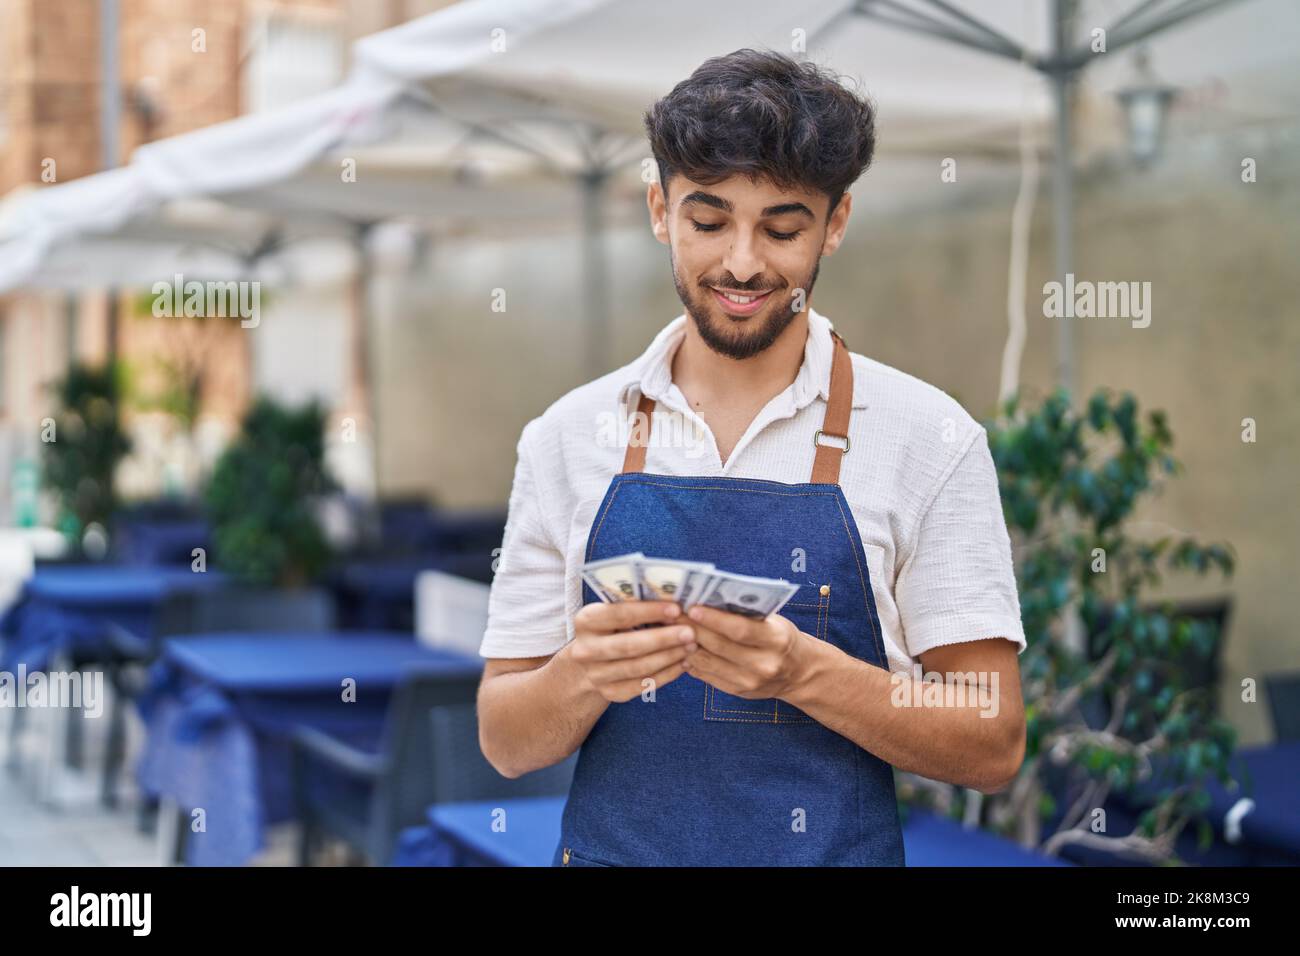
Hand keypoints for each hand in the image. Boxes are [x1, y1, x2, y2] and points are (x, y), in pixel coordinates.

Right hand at [568, 600, 696, 702]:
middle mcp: (585, 650)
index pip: (618, 615)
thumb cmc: (613, 627)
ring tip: (692, 646)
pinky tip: (684, 663)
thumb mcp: (615, 612)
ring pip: (638, 668)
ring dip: (669, 657)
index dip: (648, 612)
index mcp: (586, 621)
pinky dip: (667, 674)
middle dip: (663, 638)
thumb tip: (675, 601)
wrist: (591, 661)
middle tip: (690, 632)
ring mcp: (596, 675)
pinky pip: (643, 685)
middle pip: (629, 645)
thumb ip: (637, 606)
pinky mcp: (610, 692)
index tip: (676, 609)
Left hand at [681, 606, 811, 699]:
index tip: (691, 607)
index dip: (713, 619)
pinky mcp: (737, 692)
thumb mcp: (773, 622)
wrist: (798, 672)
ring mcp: (750, 682)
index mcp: (776, 640)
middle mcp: (764, 664)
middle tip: (672, 613)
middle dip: (693, 628)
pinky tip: (680, 647)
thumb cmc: (780, 637)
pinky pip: (707, 676)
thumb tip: (707, 600)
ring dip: (686, 644)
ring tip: (672, 628)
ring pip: (708, 662)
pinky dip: (691, 660)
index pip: (739, 629)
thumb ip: (746, 614)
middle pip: (719, 646)